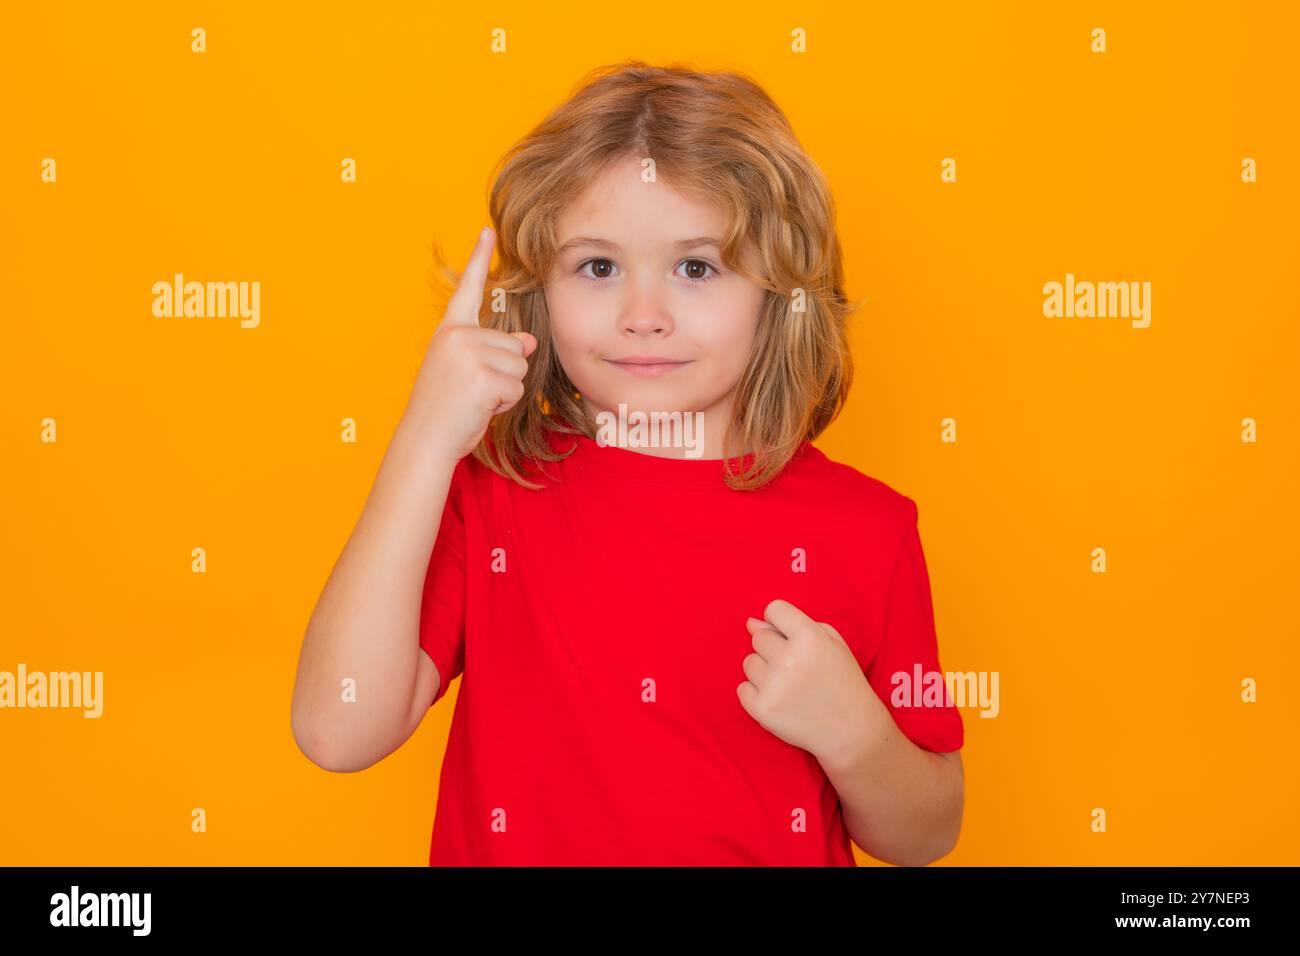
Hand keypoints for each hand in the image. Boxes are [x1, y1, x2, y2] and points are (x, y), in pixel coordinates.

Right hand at [403, 226, 537, 461]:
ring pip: (520, 366)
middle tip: (474, 391)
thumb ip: (494, 352)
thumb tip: (527, 341)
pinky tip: (481, 408)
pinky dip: (505, 404)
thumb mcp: (468, 372)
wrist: (426, 439)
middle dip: (504, 373)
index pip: (467, 289)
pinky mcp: (482, 377)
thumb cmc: (447, 409)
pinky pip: (517, 387)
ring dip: (506, 389)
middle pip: (514, 345)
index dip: (479, 259)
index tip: (488, 231)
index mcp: (450, 330)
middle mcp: (457, 336)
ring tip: (476, 399)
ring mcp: (468, 354)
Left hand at [736, 599, 882, 764]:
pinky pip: (742, 689)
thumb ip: (792, 625)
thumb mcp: (831, 643)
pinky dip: (756, 694)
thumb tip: (750, 622)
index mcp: (810, 637)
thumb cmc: (842, 680)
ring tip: (790, 685)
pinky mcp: (762, 710)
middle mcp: (789, 659)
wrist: (851, 730)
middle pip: (758, 636)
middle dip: (773, 648)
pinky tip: (780, 699)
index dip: (779, 621)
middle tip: (796, 667)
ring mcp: (774, 686)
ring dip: (764, 670)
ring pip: (748, 662)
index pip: (774, 609)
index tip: (790, 637)